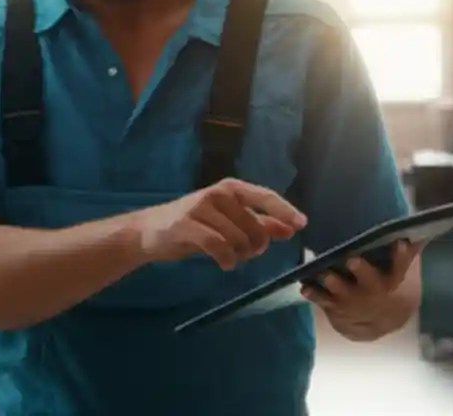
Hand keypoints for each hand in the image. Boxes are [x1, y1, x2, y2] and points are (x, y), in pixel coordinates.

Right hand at [133, 178, 306, 270]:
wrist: (151, 231)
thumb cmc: (194, 225)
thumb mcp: (229, 221)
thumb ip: (258, 222)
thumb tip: (290, 227)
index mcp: (230, 189)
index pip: (265, 196)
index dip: (284, 211)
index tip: (301, 224)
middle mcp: (217, 193)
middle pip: (254, 226)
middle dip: (256, 246)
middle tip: (247, 253)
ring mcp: (200, 207)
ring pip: (237, 238)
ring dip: (239, 255)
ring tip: (230, 258)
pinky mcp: (186, 225)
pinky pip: (218, 247)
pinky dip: (226, 259)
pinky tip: (223, 263)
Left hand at [301, 240, 419, 340]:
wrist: (383, 319)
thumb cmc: (391, 280)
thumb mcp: (402, 269)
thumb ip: (407, 248)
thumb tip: (417, 222)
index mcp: (394, 279)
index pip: (402, 266)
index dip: (402, 256)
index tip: (400, 242)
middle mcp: (374, 292)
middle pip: (370, 282)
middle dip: (362, 271)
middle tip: (353, 260)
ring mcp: (354, 301)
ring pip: (343, 293)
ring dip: (333, 283)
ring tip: (325, 274)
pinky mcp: (335, 307)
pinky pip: (323, 301)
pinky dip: (314, 294)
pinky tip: (304, 287)